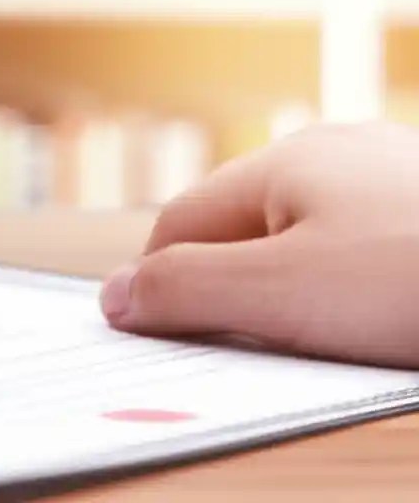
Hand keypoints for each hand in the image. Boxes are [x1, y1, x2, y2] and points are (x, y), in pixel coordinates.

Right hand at [101, 121, 418, 368]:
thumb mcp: (282, 293)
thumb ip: (187, 290)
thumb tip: (114, 296)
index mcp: (288, 158)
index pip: (180, 223)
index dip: (156, 283)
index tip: (152, 339)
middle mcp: (339, 152)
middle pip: (242, 228)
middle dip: (228, 289)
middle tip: (237, 352)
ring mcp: (396, 179)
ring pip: (306, 242)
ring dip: (293, 293)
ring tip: (314, 344)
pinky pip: (362, 253)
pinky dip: (353, 292)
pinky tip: (373, 323)